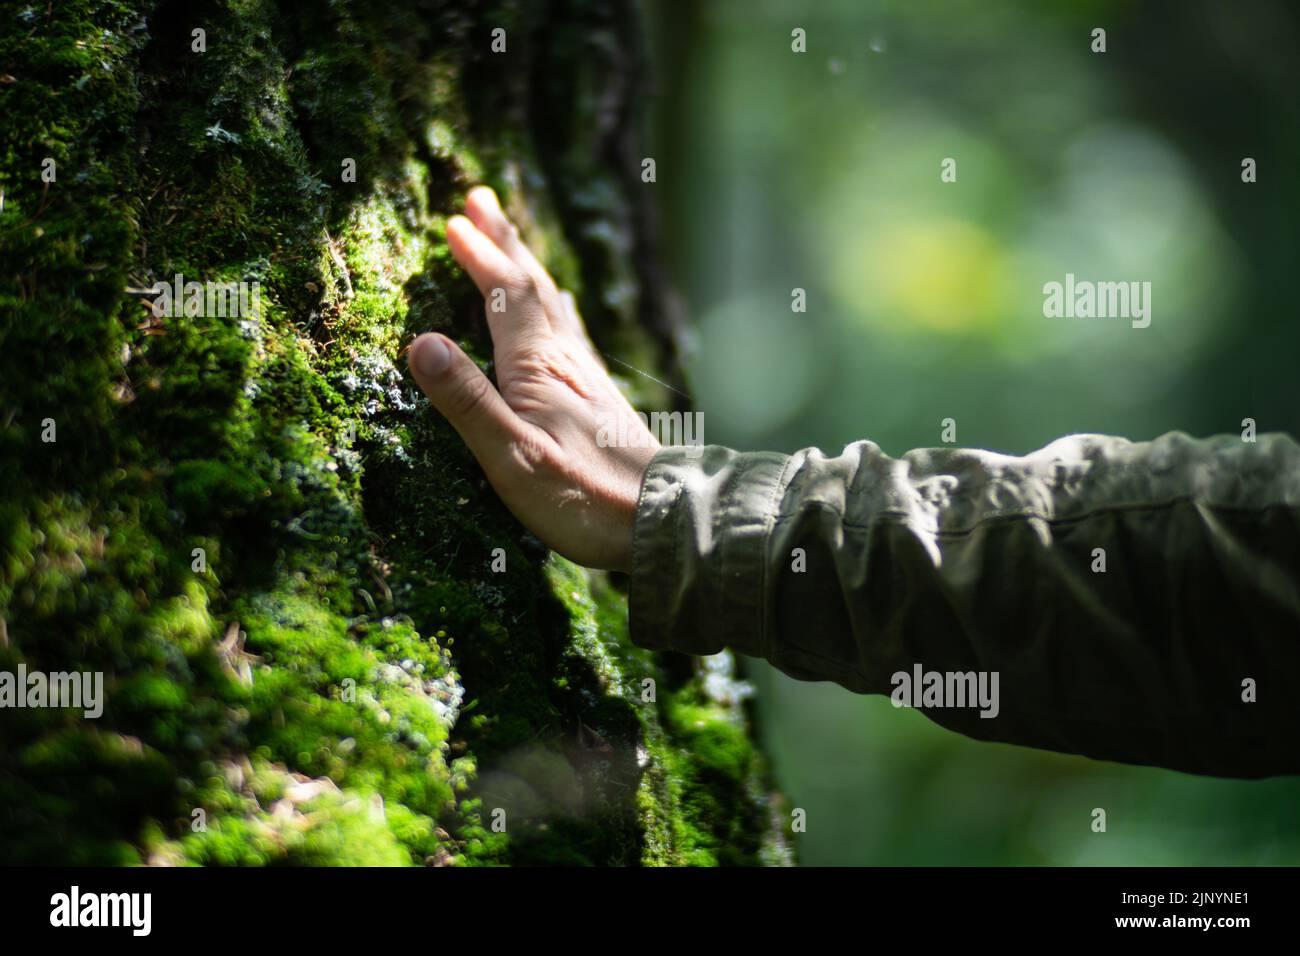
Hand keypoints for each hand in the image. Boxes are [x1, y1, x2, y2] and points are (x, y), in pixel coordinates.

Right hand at [407, 187, 659, 571]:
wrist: (663, 520)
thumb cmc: (584, 497)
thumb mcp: (513, 457)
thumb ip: (468, 402)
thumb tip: (422, 342)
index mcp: (539, 368)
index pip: (506, 297)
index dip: (482, 258)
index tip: (456, 221)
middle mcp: (568, 361)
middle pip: (533, 288)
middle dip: (506, 243)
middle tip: (481, 198)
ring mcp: (588, 379)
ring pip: (553, 308)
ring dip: (528, 271)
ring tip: (514, 245)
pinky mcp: (600, 401)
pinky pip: (570, 334)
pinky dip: (553, 310)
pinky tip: (560, 317)